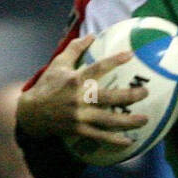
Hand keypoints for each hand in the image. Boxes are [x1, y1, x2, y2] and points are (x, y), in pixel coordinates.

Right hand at [17, 34, 149, 149]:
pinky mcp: (78, 130)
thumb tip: (91, 35)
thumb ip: (75, 49)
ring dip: (128, 121)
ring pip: (108, 119)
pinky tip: (129, 142)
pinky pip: (100, 136)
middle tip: (146, 92)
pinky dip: (115, 140)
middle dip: (129, 95)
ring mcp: (79, 116)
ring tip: (145, 119)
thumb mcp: (58, 64)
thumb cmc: (47, 85)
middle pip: (108, 96)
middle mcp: (79, 98)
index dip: (114, 61)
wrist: (31, 113)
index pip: (97, 68)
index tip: (130, 55)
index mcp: (75, 80)